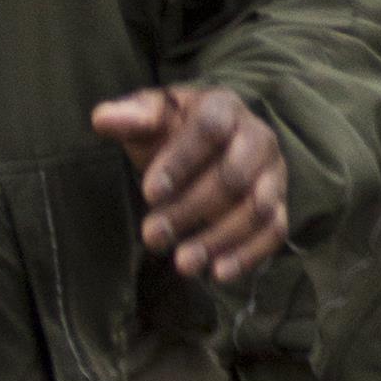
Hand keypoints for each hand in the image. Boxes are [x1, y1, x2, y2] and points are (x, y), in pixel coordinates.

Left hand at [93, 87, 291, 285]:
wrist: (208, 148)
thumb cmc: (173, 131)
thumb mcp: (149, 118)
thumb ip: (129, 117)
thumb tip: (102, 119)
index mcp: (224, 106)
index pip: (209, 129)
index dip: (181, 161)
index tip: (149, 193)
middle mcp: (258, 137)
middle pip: (234, 176)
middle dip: (191, 209)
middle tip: (153, 236)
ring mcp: (273, 174)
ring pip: (257, 208)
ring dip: (218, 239)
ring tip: (181, 264)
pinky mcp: (279, 205)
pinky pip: (274, 232)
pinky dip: (249, 255)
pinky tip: (218, 274)